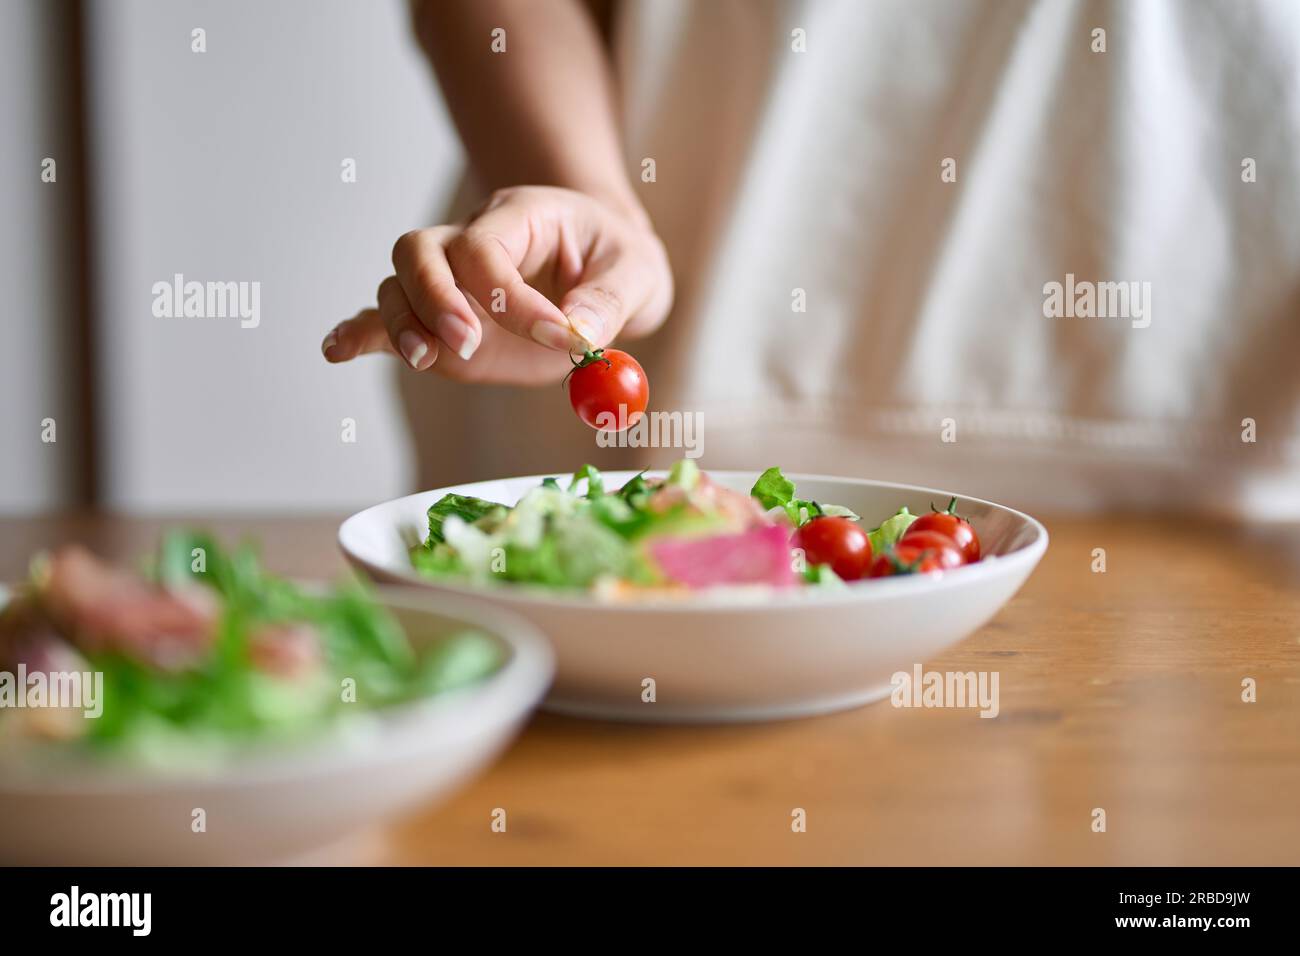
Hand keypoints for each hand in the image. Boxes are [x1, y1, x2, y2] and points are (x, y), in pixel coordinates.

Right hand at [321, 186, 672, 384]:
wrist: (604, 270)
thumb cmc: (618, 261)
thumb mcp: (637, 272)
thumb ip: (611, 300)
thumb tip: (579, 334)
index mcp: (519, 216)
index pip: (489, 249)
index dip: (514, 298)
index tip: (560, 338)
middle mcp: (471, 242)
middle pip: (421, 251)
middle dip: (435, 297)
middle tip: (467, 340)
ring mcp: (448, 283)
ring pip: (397, 286)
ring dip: (404, 324)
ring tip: (427, 360)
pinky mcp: (438, 323)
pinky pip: (384, 319)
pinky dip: (359, 334)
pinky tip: (338, 350)